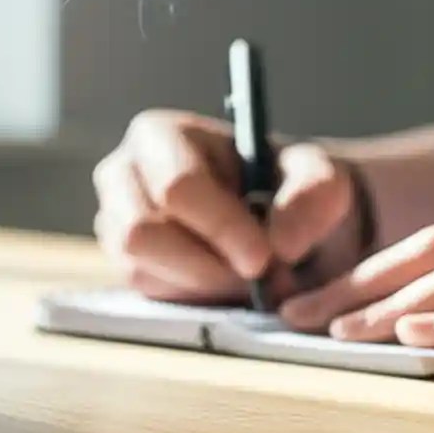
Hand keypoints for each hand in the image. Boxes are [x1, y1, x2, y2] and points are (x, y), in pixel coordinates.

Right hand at [93, 109, 356, 301]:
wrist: (278, 222)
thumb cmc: (289, 188)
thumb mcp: (319, 179)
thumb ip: (313, 197)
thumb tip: (282, 243)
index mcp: (159, 135)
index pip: (176, 185)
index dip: (219, 226)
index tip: (264, 258)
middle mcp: (122, 175)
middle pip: (140, 233)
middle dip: (205, 265)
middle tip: (256, 279)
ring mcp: (114, 222)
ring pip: (140, 269)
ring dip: (201, 285)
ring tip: (246, 280)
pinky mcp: (121, 264)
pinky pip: (146, 293)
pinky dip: (192, 297)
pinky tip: (224, 283)